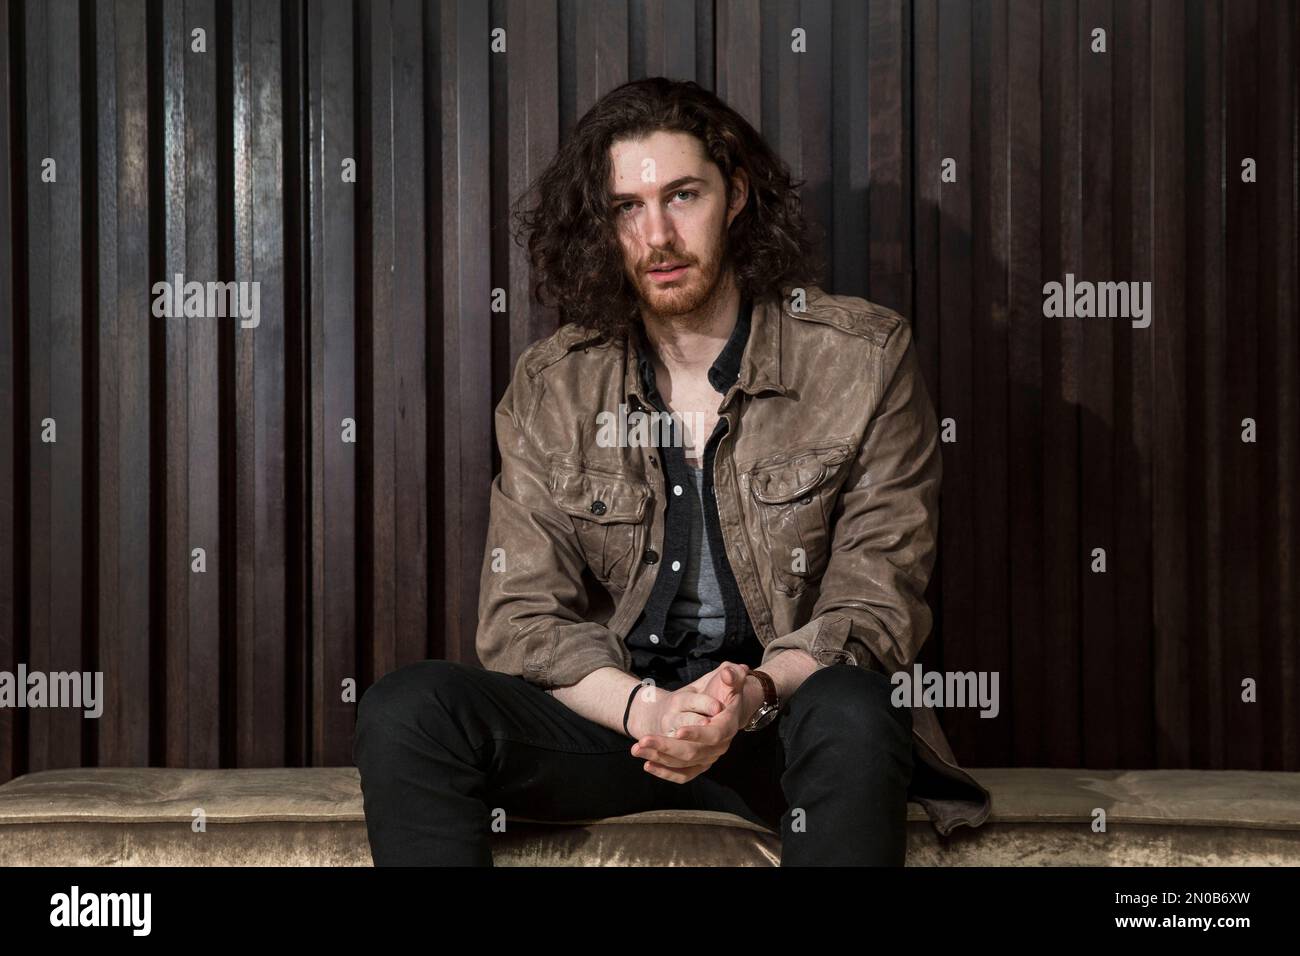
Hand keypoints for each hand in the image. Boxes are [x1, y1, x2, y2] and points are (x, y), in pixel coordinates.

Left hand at [630, 663, 755, 783]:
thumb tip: (728, 673)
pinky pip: (683, 775)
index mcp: (728, 724)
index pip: (715, 734)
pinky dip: (665, 773)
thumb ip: (732, 674)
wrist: (724, 705)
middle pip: (694, 752)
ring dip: (659, 758)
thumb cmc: (724, 689)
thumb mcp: (730, 676)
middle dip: (667, 747)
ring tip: (636, 748)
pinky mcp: (699, 765)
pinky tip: (647, 765)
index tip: (678, 732)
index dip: (698, 734)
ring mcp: (710, 757)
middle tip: (643, 740)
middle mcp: (720, 745)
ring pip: (684, 764)